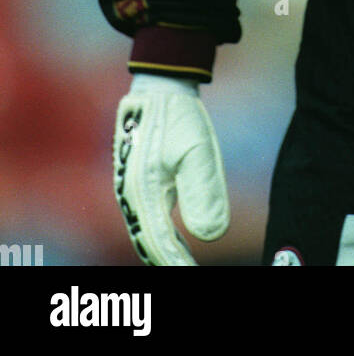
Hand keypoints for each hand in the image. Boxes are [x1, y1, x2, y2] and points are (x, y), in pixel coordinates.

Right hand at [113, 73, 229, 264]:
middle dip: (169, 262)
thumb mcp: (197, 149)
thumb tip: (211, 236)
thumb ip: (203, 190)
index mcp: (142, 192)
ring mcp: (130, 191)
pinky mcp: (136, 184)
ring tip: (186, 266)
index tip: (193, 275)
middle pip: (148, 244)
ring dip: (164, 253)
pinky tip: (178, 245)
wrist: (158, 88)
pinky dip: (161, 238)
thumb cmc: (177, 116)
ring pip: (146, 234)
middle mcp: (131, 197)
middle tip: (191, 273)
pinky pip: (147, 220)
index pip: (160, 243)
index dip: (177, 264)